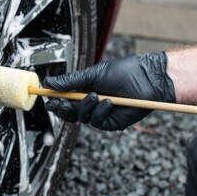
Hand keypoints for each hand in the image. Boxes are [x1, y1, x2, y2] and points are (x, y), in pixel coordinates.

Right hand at [42, 53, 174, 130]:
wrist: (148, 80)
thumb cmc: (125, 72)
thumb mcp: (94, 74)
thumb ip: (71, 80)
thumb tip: (49, 82)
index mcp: (85, 89)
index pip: (65, 98)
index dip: (55, 100)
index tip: (48, 98)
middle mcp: (91, 103)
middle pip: (69, 112)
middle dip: (64, 108)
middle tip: (63, 103)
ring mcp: (100, 114)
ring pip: (81, 118)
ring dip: (85, 107)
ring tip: (95, 96)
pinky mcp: (111, 123)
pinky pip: (97, 122)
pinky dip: (100, 112)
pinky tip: (108, 103)